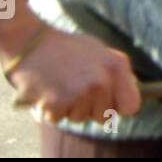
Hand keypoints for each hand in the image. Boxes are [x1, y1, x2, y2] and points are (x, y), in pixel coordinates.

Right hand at [6, 28, 140, 125]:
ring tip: (60, 85)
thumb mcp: (99, 52)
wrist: (30, 42)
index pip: (131, 105)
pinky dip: (50, 110)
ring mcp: (80, 92)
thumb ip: (115, 73)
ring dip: (68, 108)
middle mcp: (102, 80)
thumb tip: (131, 94)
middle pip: (104, 117)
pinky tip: (47, 90)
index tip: (109, 103)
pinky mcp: (58, 102)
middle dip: (90, 108)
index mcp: (116, 66)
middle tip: (75, 89)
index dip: (119, 107)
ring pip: (79, 118)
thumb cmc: (65, 48)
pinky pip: (58, 118)